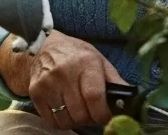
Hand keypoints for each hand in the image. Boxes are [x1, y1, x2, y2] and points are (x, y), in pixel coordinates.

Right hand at [3, 31, 125, 129]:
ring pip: (66, 120)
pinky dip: (61, 121)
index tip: (106, 116)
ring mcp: (47, 84)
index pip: (94, 97)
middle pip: (80, 113)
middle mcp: (64, 73)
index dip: (103, 114)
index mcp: (85, 63)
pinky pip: (51, 121)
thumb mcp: (99, 60)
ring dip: (76, 121)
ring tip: (78, 110)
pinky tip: (65, 110)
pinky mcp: (35, 93)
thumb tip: (132, 100)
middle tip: (92, 113)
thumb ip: (115, 81)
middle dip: (90, 119)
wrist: (43, 45)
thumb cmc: (76, 54)